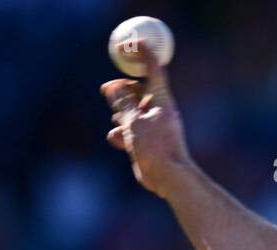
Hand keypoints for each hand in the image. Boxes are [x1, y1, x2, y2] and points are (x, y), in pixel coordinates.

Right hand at [101, 48, 192, 197]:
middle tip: (106, 89)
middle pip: (139, 92)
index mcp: (161, 101)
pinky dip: (122, 133)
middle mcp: (159, 111)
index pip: (154, 71)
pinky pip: (131, 131)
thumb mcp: (134, 122)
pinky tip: (119, 141)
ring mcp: (154, 127)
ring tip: (117, 120)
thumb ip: (122, 104)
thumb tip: (113, 87)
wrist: (169, 178)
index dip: (143, 55)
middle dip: (122, 90)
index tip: (133, 43)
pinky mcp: (149, 142)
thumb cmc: (156, 148)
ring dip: (120, 114)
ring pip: (132, 112)